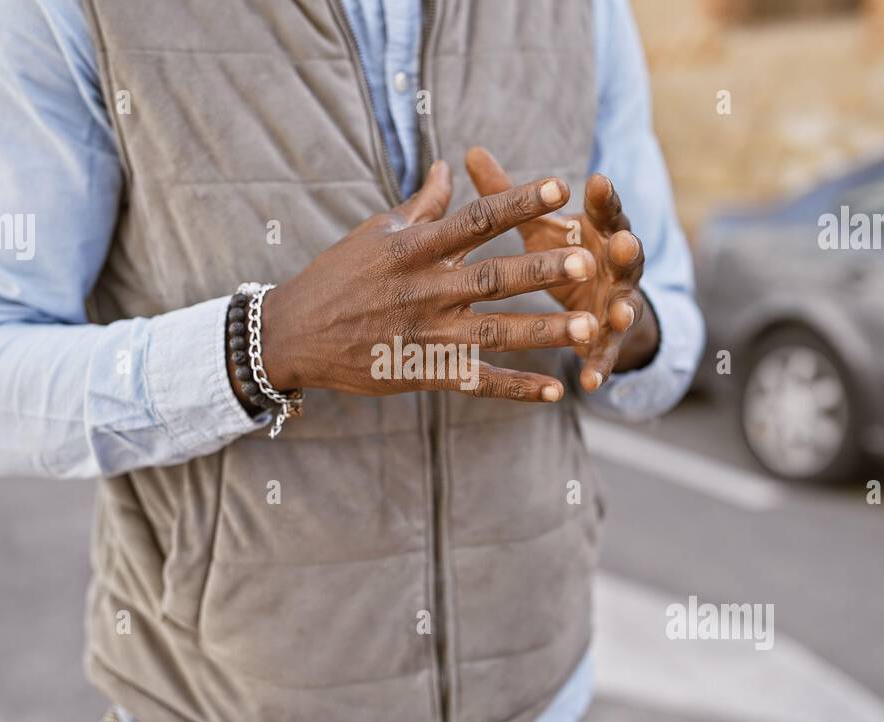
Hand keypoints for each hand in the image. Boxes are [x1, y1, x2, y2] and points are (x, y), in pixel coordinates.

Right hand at [255, 160, 599, 402]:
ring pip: (495, 331)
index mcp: (415, 249)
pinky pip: (476, 382)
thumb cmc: (336, 276)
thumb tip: (450, 167)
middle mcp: (425, 290)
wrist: (294, 335)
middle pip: (493, 277)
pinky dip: (515, 389)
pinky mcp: (422, 372)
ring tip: (589, 327)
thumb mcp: (376, 233)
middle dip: (541, 270)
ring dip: (543, 331)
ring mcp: (426, 334)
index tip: (560, 186)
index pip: (476, 219)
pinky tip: (553, 392)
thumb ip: (421, 205)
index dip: (519, 202)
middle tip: (586, 261)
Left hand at [465, 146, 657, 392]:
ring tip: (618, 312)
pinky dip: (600, 367)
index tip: (596, 180)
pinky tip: (589, 381)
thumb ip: (508, 196)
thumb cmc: (563, 255)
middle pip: (627, 256)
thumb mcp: (540, 226)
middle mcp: (616, 266)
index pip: (606, 210)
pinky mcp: (609, 342)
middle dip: (628, 249)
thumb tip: (469, 153)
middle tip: (625, 241)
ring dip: (623, 309)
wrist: (602, 307)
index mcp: (601, 232)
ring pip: (625, 306)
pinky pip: (605, 356)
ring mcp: (617, 304)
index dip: (603, 198)